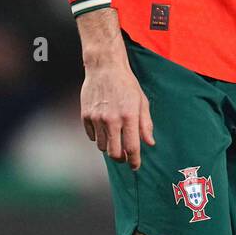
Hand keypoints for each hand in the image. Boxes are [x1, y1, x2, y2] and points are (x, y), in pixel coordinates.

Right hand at [78, 13, 154, 167]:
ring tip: (115, 138)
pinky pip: (92, 136)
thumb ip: (146, 124)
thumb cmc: (126, 84)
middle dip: (121, 158)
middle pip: (114, 153)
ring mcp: (96, 118)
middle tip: (124, 156)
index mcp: (129, 116)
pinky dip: (98, 137)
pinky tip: (104, 128)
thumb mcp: (142, 101)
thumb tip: (150, 143)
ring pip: (102, 146)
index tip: (135, 166)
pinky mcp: (85, 115)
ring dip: (109, 147)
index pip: (132, 147)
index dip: (134, 161)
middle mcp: (112, 120)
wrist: (105, 67)